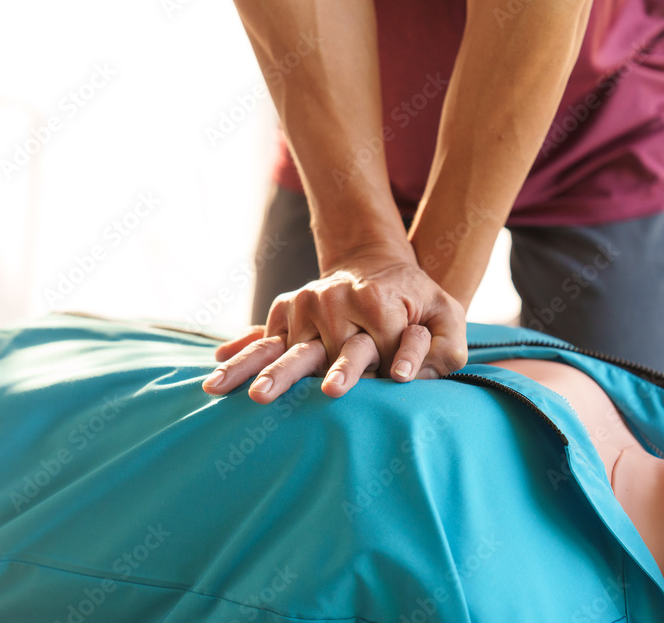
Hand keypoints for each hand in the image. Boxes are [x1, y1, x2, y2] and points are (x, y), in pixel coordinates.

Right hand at [202, 251, 467, 402]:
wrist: (380, 265)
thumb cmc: (420, 303)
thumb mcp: (447, 317)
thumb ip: (442, 348)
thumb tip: (403, 379)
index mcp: (376, 302)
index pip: (369, 351)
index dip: (364, 374)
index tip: (346, 394)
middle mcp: (335, 301)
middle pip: (312, 349)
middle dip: (287, 373)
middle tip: (262, 397)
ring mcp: (306, 304)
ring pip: (278, 345)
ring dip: (249, 368)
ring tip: (219, 388)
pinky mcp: (287, 308)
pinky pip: (263, 335)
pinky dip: (240, 352)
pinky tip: (215, 369)